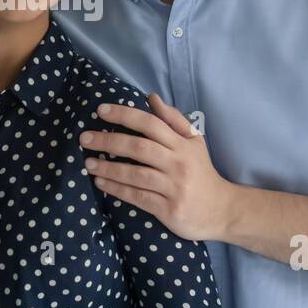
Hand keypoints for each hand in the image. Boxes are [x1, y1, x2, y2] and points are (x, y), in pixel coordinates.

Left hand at [80, 92, 235, 241]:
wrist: (222, 209)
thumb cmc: (201, 172)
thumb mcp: (194, 142)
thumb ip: (173, 119)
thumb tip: (150, 97)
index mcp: (182, 144)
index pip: (150, 123)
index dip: (124, 115)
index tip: (100, 111)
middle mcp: (178, 163)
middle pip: (138, 147)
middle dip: (108, 141)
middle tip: (85, 138)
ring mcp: (173, 187)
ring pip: (135, 174)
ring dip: (108, 168)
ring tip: (88, 163)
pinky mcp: (169, 209)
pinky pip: (138, 197)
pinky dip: (117, 189)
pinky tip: (101, 183)